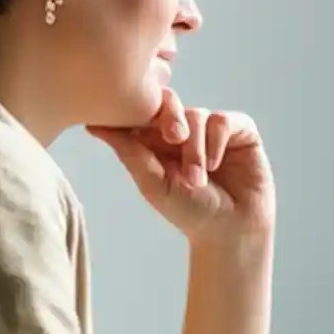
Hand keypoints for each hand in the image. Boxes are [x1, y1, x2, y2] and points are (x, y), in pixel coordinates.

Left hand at [88, 87, 275, 247]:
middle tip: (172, 140)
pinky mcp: (241, 131)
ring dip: (195, 147)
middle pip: (169, 102)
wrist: (232, 230)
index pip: (144, 111)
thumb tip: (93, 125)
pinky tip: (216, 166)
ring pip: (197, 115)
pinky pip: (223, 120)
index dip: (141, 113)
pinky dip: (217, 142)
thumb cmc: (191, 213)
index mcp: (158, 141)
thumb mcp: (153, 184)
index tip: (138, 132)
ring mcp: (213, 130)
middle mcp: (186, 131)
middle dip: (169, 120)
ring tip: (198, 178)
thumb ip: (130, 152)